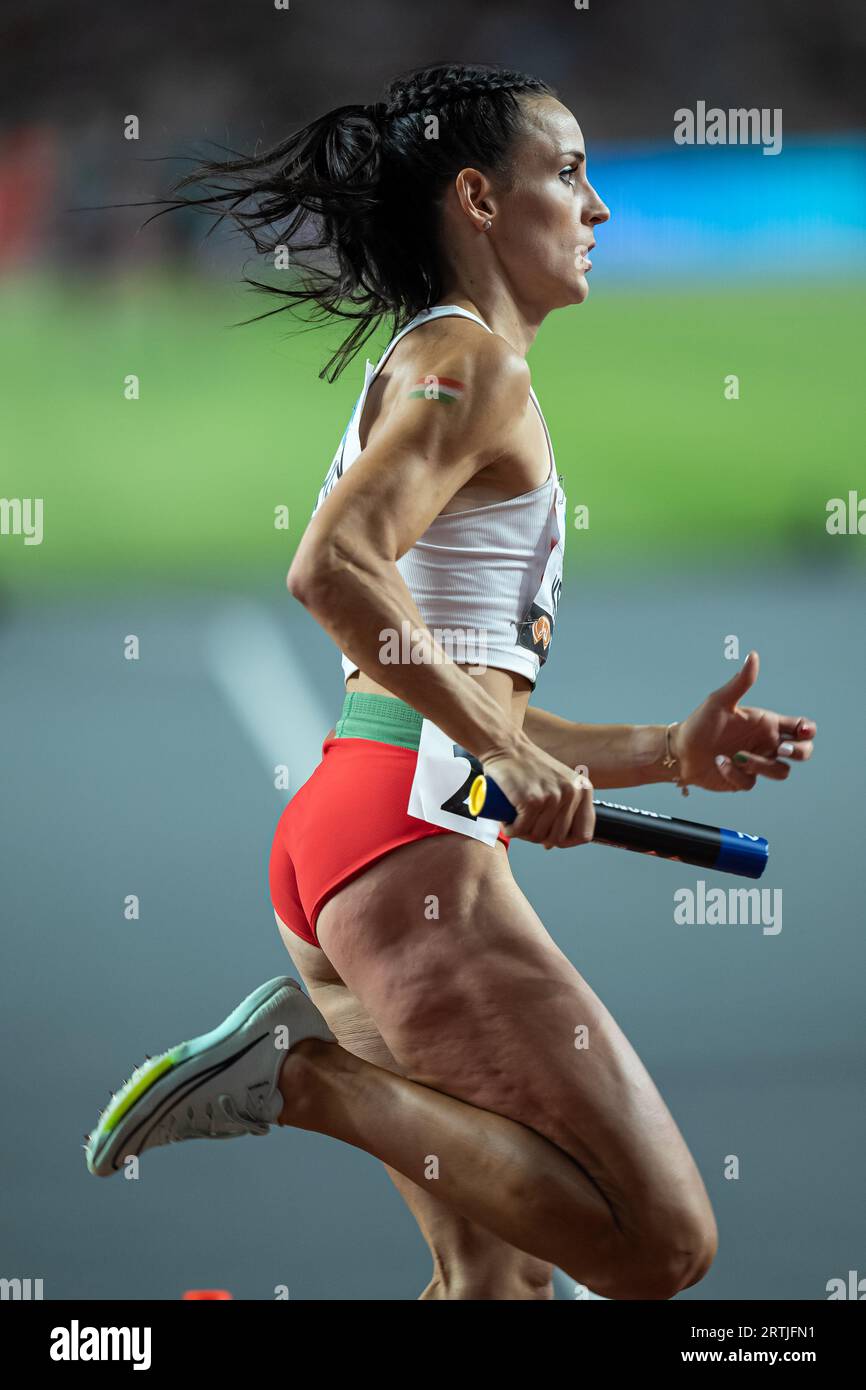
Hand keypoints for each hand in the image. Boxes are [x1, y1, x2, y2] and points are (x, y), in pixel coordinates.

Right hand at [479, 735, 595, 848]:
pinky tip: (508, 824)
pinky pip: (522, 829)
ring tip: (515, 823)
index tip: (551, 838)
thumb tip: (553, 844)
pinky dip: (512, 831)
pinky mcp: (532, 800)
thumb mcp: (558, 781)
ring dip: (523, 835)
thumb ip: (564, 806)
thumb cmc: (528, 765)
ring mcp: (552, 796)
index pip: (584, 833)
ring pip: (539, 836)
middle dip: (539, 839)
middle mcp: (572, 793)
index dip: (566, 842)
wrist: (506, 746)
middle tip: (526, 828)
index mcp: (583, 790)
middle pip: (559, 838)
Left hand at [671, 651, 815, 792]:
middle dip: (800, 752)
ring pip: (781, 771)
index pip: (801, 728)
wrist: (679, 751)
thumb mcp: (720, 701)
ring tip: (735, 755)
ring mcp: (756, 764)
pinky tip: (719, 762)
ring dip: (760, 765)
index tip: (800, 731)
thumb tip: (753, 656)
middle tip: (781, 749)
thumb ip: (740, 683)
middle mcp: (765, 744)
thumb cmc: (700, 723)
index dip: (808, 730)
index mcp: (766, 724)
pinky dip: (735, 773)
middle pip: (802, 752)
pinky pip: (751, 783)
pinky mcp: (743, 781)